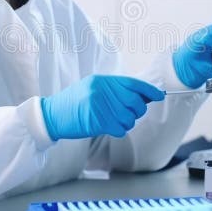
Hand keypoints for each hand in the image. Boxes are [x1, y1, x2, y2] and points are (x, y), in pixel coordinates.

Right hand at [40, 75, 164, 140]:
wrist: (52, 115)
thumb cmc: (74, 103)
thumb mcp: (92, 88)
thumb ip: (115, 90)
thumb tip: (142, 96)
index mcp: (102, 81)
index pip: (133, 83)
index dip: (148, 90)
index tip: (159, 96)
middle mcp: (102, 91)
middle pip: (134, 102)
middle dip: (137, 110)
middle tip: (130, 113)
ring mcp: (99, 106)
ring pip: (129, 117)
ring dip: (126, 122)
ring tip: (114, 121)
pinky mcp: (96, 122)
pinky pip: (120, 128)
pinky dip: (118, 130)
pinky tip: (109, 127)